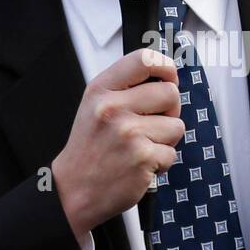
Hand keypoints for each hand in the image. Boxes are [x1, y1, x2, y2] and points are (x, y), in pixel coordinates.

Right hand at [51, 47, 184, 244]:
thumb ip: (124, 88)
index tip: (169, 77)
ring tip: (140, 148)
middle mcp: (113, 108)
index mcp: (101, 90)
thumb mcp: (95, 106)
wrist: (73, 190)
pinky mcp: (143, 158)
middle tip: (152, 124)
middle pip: (170, 93)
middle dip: (170, 110)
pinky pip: (171, 153)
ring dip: (165, 140)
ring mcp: (129, 134)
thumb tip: (166, 77)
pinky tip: (139, 165)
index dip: (165, 67)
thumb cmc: (89, 148)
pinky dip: (160, 163)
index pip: (143, 60)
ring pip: (176, 125)